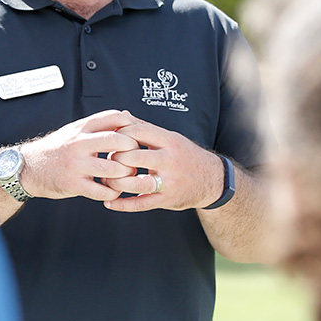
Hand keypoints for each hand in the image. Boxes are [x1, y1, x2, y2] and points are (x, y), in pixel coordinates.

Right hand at [20, 110, 140, 201]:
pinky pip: (101, 191)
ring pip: (112, 168)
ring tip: (126, 176)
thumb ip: (99, 125)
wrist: (28, 168)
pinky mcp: (73, 184)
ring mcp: (76, 164)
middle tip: (136, 158)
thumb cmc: (56, 149)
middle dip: (132, 150)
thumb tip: (127, 115)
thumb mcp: (75, 130)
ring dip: (126, 174)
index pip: (114, 117)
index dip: (132, 125)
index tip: (136, 135)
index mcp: (82, 127)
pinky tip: (113, 191)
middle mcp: (79, 143)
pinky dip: (113, 193)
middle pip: (117, 141)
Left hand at [100, 117, 225, 212]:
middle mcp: (169, 159)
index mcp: (168, 140)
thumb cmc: (185, 156)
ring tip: (107, 182)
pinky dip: (123, 205)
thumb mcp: (170, 138)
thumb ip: (145, 128)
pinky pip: (141, 204)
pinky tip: (110, 203)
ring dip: (115, 183)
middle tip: (108, 161)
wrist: (213, 179)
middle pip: (134, 156)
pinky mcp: (168, 199)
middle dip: (115, 159)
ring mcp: (169, 181)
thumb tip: (122, 115)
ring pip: (136, 182)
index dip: (118, 135)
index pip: (137, 132)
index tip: (110, 141)